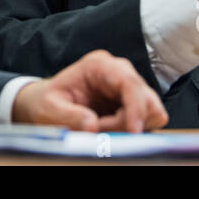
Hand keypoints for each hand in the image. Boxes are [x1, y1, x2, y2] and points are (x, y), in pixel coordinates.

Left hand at [10, 50, 167, 131]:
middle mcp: (119, 72)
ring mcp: (128, 86)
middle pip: (147, 98)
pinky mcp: (131, 102)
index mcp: (99, 66)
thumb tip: (93, 126)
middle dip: (131, 121)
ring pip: (151, 110)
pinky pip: (146, 120)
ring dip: (131, 126)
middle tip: (104, 133)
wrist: (46, 103)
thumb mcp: (50, 110)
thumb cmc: (47, 102)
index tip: (134, 131)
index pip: (130, 83)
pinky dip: (131, 129)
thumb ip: (69, 116)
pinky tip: (110, 130)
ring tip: (103, 130)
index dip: (136, 108)